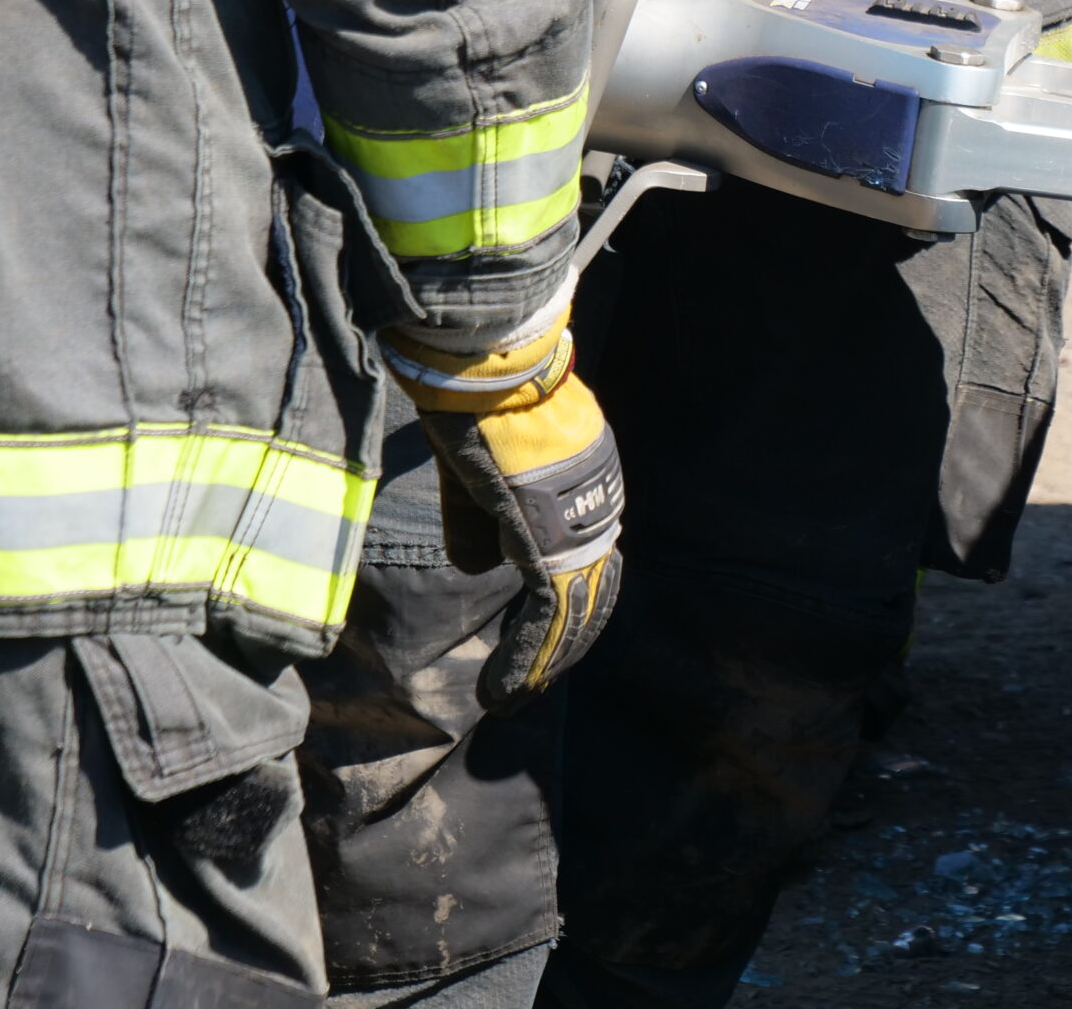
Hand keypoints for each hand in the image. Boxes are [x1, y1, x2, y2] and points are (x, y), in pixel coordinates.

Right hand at [384, 304, 623, 711]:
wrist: (486, 369)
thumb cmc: (475, 404)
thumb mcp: (475, 471)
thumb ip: (479, 519)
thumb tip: (483, 567)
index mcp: (584, 485)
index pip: (585, 561)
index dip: (565, 612)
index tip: (539, 646)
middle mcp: (597, 504)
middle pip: (591, 594)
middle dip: (562, 648)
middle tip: (528, 691)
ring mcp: (583, 521)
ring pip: (575, 613)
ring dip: (544, 665)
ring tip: (512, 702)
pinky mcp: (556, 539)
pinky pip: (552, 614)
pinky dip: (528, 659)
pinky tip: (505, 692)